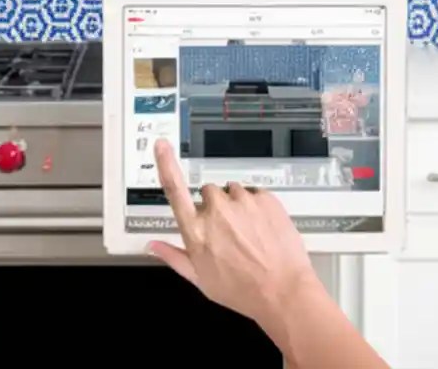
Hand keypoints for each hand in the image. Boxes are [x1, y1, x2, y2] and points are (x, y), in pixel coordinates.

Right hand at [148, 138, 319, 329]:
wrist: (283, 291)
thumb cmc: (242, 290)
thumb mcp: (200, 279)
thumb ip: (174, 257)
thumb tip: (154, 246)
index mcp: (197, 231)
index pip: (174, 188)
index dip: (166, 163)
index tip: (162, 145)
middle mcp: (217, 212)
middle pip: (209, 192)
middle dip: (215, 206)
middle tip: (228, 232)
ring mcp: (242, 202)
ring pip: (233, 192)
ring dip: (238, 206)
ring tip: (248, 234)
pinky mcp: (265, 198)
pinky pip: (255, 194)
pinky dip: (257, 207)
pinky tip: (261, 230)